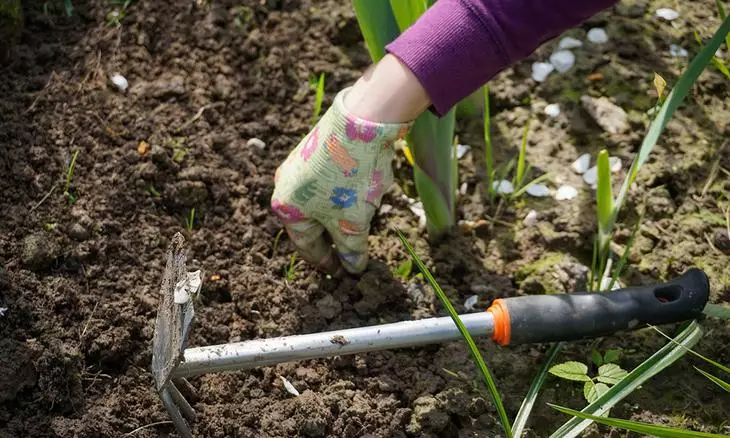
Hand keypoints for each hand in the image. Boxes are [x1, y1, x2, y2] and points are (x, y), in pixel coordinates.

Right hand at [271, 88, 410, 273]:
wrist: (362, 121)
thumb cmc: (350, 178)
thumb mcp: (353, 223)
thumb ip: (351, 250)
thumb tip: (353, 267)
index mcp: (286, 209)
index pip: (307, 247)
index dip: (328, 263)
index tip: (344, 274)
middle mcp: (285, 186)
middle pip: (313, 224)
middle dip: (336, 238)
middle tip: (354, 252)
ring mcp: (299, 166)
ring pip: (323, 202)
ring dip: (343, 214)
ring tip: (365, 218)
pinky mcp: (316, 150)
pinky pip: (329, 183)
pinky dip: (345, 194)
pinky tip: (365, 191)